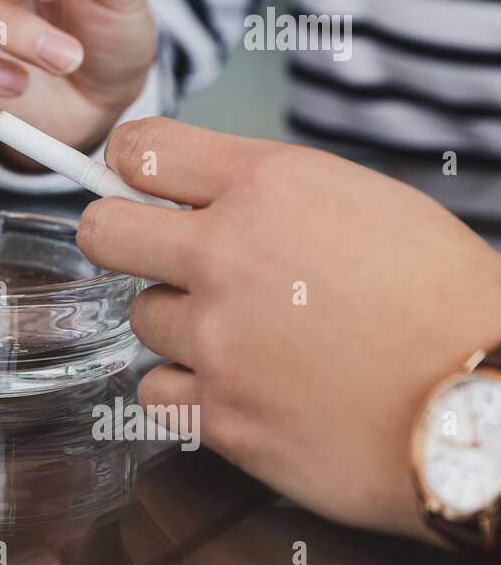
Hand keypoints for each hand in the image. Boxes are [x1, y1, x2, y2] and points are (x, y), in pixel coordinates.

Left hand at [76, 118, 500, 538]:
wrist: (490, 402)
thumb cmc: (445, 300)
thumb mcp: (361, 201)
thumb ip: (267, 194)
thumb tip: (197, 197)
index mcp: (266, 186)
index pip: (140, 149)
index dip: (128, 165)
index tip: (133, 183)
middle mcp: (225, 255)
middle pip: (102, 232)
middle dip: (120, 240)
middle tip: (158, 260)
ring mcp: (217, 339)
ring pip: (142, 319)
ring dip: (181, 328)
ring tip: (250, 341)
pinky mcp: (220, 416)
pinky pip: (155, 396)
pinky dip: (186, 396)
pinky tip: (238, 391)